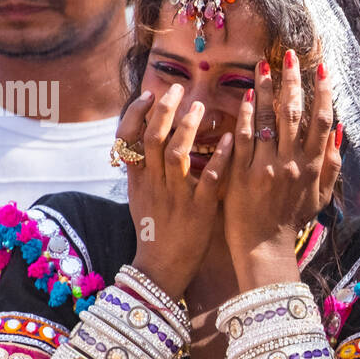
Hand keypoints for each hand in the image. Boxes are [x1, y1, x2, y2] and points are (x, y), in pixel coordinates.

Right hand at [123, 83, 235, 298]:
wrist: (161, 269)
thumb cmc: (154, 231)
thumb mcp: (140, 198)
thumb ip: (143, 170)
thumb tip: (145, 141)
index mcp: (137, 180)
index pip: (126, 137)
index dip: (137, 113)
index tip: (150, 94)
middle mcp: (153, 184)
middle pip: (153, 137)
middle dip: (165, 109)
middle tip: (179, 89)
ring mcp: (175, 196)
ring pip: (176, 153)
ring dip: (189, 126)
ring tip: (201, 106)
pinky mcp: (198, 210)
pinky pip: (208, 179)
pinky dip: (220, 157)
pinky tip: (232, 139)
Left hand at [223, 51, 342, 285]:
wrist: (264, 247)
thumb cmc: (293, 219)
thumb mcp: (322, 195)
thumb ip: (332, 164)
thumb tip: (338, 130)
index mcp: (313, 167)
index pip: (321, 121)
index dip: (322, 92)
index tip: (320, 69)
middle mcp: (292, 163)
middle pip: (295, 113)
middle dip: (292, 80)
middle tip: (288, 55)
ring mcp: (266, 167)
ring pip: (268, 119)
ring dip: (266, 89)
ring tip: (263, 66)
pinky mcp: (242, 173)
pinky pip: (244, 137)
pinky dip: (246, 114)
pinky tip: (246, 95)